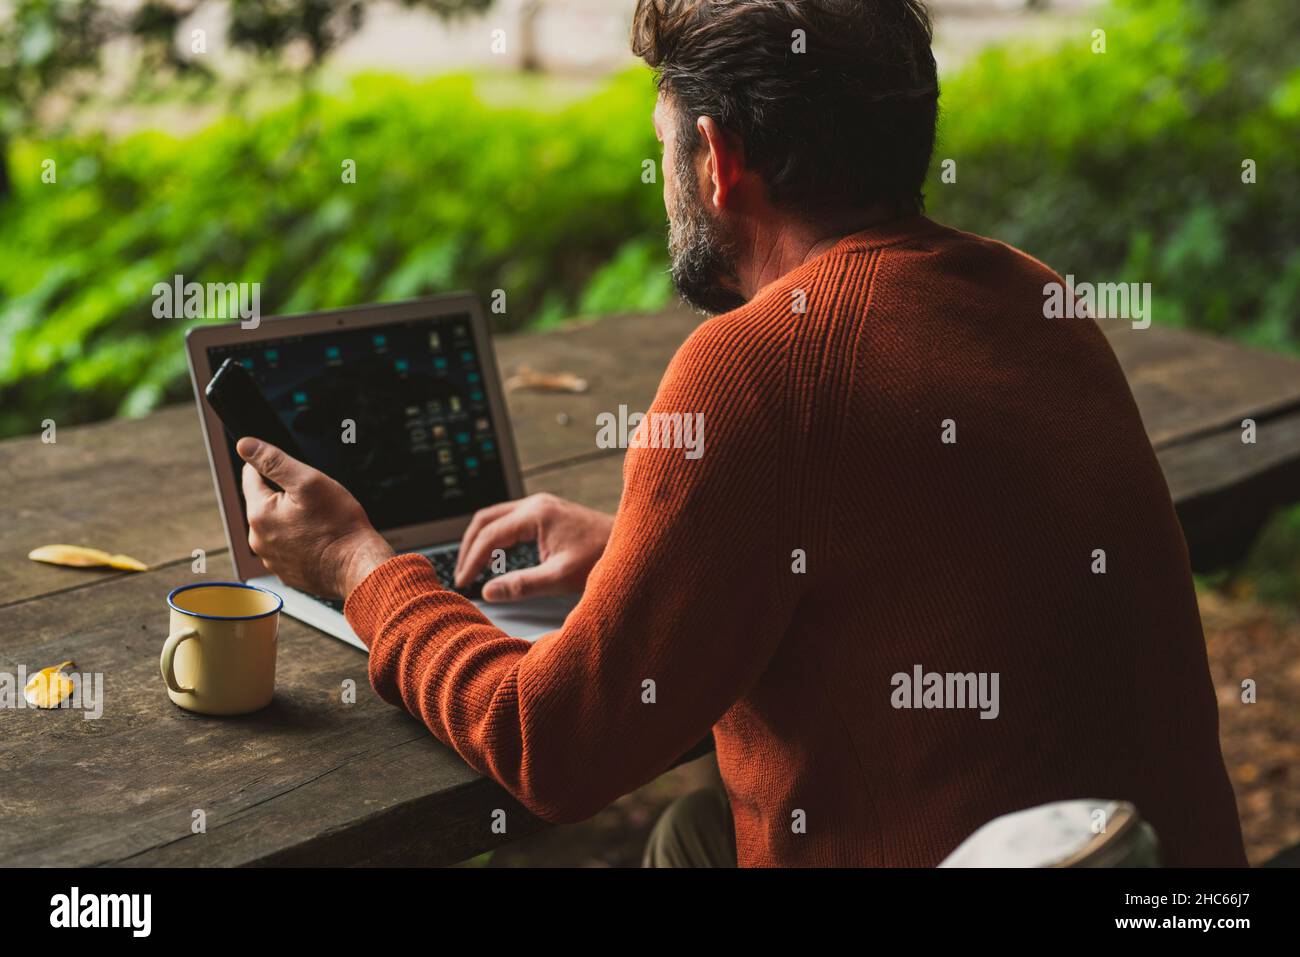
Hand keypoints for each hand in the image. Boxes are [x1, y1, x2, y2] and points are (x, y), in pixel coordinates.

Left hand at [238, 438, 394, 598]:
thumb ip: (274, 461)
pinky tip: (318, 540)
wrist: (357, 566)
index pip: (250, 476)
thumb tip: (245, 445)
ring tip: (318, 523)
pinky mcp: (286, 572)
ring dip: (290, 520)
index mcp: (260, 514)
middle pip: (263, 503)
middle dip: (283, 496)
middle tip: (313, 501)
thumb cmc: (340, 526)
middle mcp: (258, 539)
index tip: (294, 473)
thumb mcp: (309, 481)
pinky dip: (298, 542)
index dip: (272, 467)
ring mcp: (271, 559)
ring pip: (275, 526)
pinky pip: (286, 548)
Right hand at [454, 493, 612, 601]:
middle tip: (462, 574)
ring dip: (481, 540)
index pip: (490, 535)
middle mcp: (536, 503)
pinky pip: (510, 519)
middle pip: (485, 519)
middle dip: (469, 547)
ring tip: (473, 568)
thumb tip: (488, 592)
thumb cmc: (601, 559)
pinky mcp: (547, 512)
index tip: (464, 583)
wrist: (632, 545)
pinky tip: (497, 558)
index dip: (472, 560)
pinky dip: (496, 537)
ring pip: (495, 517)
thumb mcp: (560, 577)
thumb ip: (522, 585)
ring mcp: (542, 505)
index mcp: (536, 514)